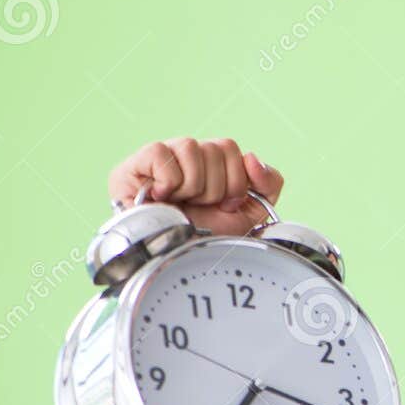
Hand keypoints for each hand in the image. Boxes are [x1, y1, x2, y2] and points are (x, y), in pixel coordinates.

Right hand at [107, 137, 283, 235]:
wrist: (174, 258)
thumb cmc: (207, 237)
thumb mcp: (250, 214)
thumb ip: (268, 184)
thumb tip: (252, 158)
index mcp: (214, 164)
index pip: (235, 149)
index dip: (238, 181)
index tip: (228, 205)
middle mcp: (189, 156)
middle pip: (220, 147)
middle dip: (218, 187)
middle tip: (202, 207)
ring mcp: (164, 157)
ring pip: (193, 146)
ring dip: (195, 186)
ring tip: (183, 203)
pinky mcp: (137, 162)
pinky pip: (162, 152)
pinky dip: (168, 181)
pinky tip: (162, 197)